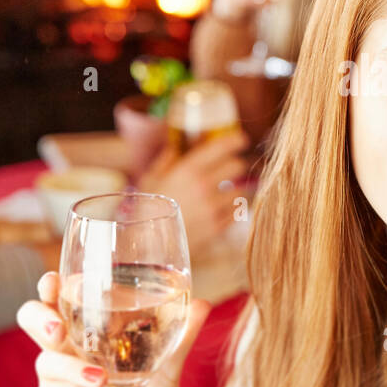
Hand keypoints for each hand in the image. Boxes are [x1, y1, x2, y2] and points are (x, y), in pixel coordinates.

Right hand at [16, 272, 210, 386]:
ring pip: (44, 360)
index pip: (60, 299)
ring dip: (70, 367)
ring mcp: (55, 379)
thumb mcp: (169, 371)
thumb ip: (181, 338)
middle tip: (59, 329)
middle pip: (32, 319)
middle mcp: (66, 349)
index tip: (54, 280)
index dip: (49, 286)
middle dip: (40, 318)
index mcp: (88, 330)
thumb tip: (203, 303)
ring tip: (102, 378)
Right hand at [137, 129, 250, 257]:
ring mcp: (213, 208)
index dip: (235, 141)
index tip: (240, 139)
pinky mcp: (218, 227)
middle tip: (231, 167)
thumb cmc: (145, 211)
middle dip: (235, 164)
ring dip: (235, 188)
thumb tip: (175, 147)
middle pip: (237, 166)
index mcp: (187, 170)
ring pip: (240, 190)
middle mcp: (204, 186)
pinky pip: (236, 211)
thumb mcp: (150, 180)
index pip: (222, 148)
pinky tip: (221, 208)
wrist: (147, 247)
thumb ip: (165, 161)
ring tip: (224, 191)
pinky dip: (232, 208)